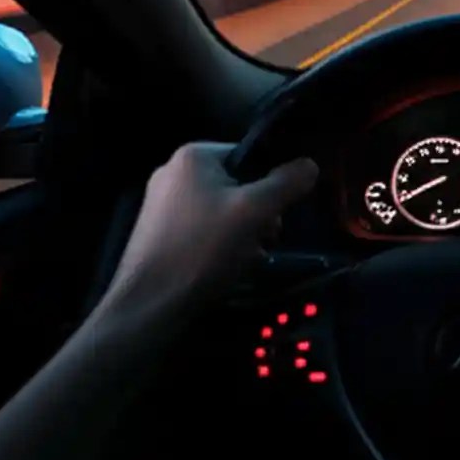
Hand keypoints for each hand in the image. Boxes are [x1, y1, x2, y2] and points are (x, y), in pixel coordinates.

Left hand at [101, 143, 318, 319]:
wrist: (150, 304)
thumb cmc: (203, 249)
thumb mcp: (255, 212)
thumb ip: (286, 183)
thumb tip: (310, 164)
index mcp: (193, 156)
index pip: (251, 157)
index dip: (271, 185)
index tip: (276, 217)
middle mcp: (173, 172)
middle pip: (239, 185)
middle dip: (258, 215)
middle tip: (263, 241)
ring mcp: (163, 203)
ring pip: (224, 210)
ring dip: (243, 234)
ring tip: (243, 259)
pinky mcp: (159, 232)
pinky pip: (204, 229)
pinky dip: (220, 245)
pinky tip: (224, 267)